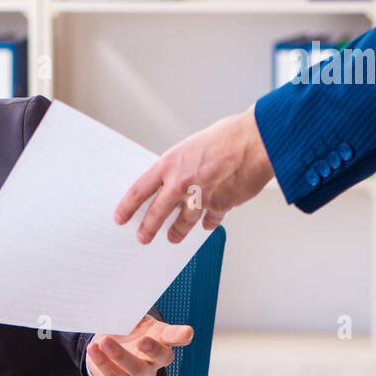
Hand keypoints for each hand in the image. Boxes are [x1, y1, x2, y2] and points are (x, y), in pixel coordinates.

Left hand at [87, 315, 193, 375]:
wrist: (109, 349)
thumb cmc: (126, 330)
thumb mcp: (128, 317)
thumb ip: (128, 312)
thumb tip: (120, 303)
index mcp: (161, 337)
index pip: (174, 336)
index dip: (181, 335)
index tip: (187, 332)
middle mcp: (156, 358)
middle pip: (162, 357)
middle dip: (153, 349)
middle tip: (142, 341)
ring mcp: (144, 374)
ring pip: (136, 369)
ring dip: (120, 356)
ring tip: (104, 342)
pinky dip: (103, 363)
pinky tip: (94, 351)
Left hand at [114, 104, 274, 244]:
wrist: (255, 142)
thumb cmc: (227, 137)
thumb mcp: (191, 146)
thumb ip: (180, 165)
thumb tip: (173, 179)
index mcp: (169, 165)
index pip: (138, 191)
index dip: (126, 207)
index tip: (120, 217)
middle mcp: (181, 184)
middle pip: (155, 214)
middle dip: (147, 229)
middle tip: (143, 236)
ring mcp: (200, 198)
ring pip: (183, 223)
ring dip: (176, 232)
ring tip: (172, 237)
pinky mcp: (220, 206)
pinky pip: (210, 221)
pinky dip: (208, 224)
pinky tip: (206, 226)